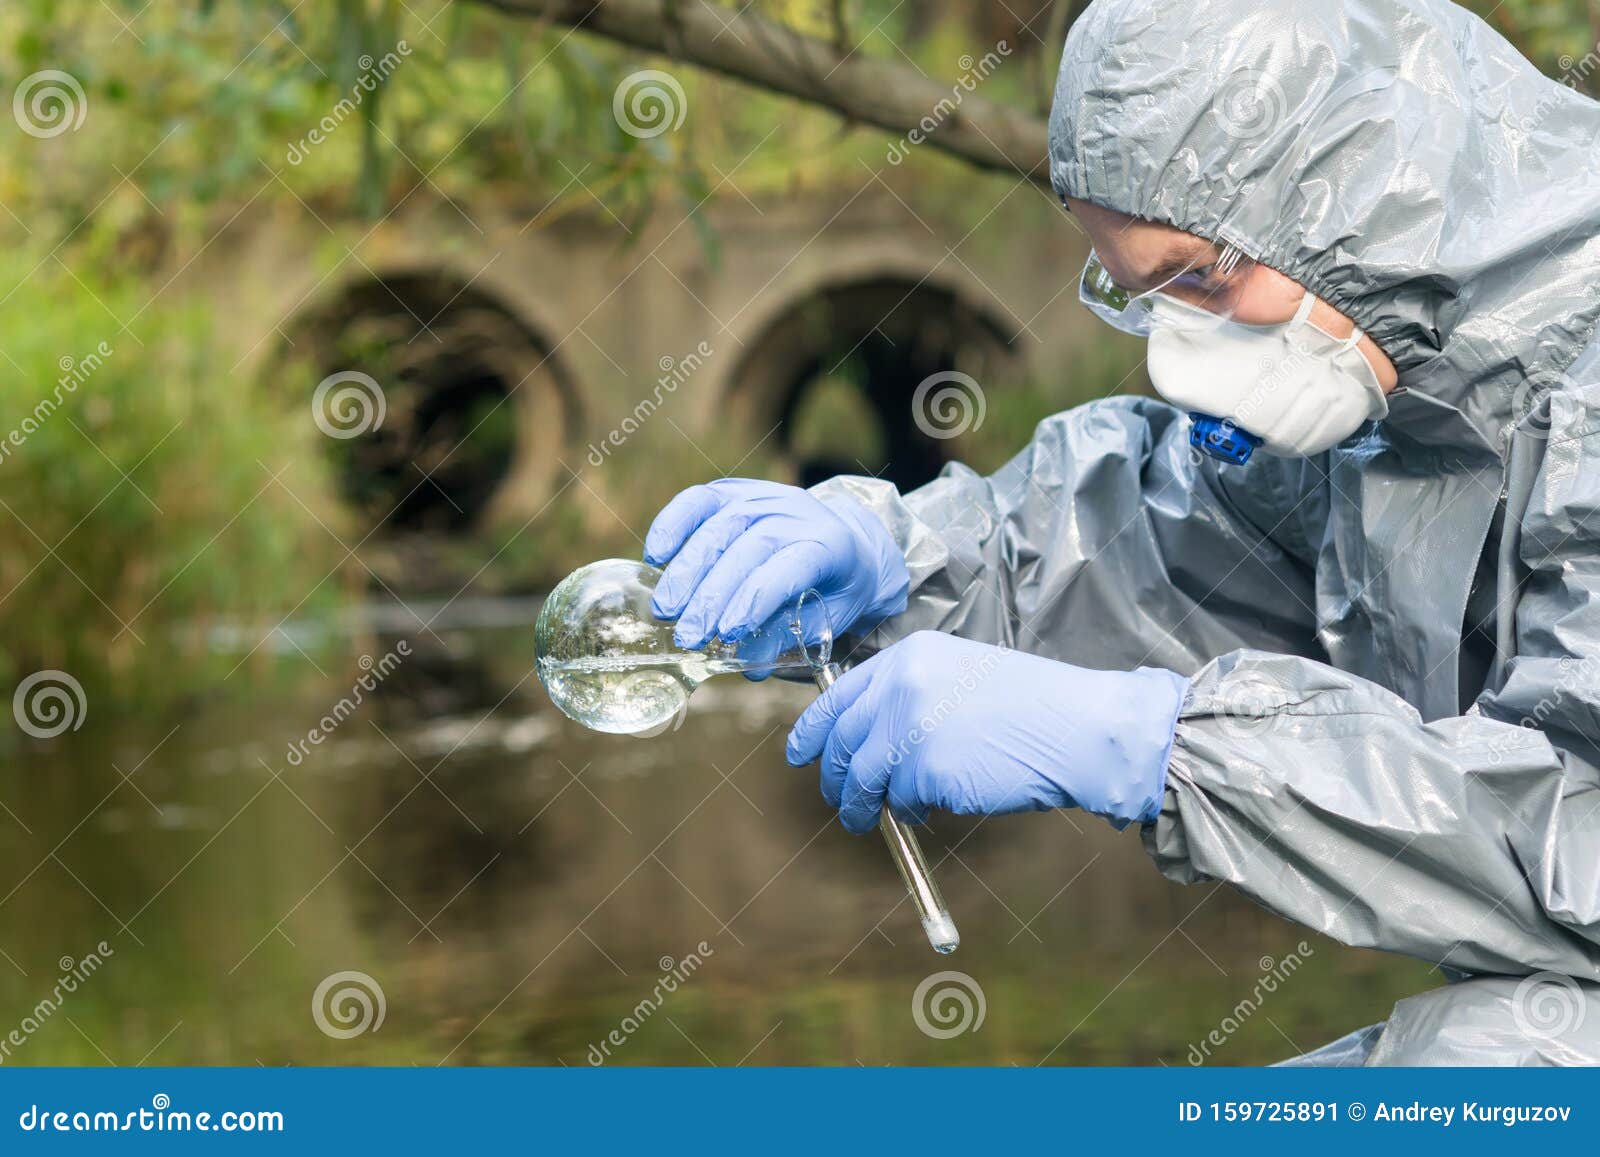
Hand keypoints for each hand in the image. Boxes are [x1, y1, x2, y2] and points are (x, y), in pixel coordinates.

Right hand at [644, 478, 909, 648]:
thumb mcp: (824, 618)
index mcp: (828, 545)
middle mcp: (796, 513)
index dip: (756, 600)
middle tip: (688, 635)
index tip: (728, 633)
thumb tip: (749, 665)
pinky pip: (699, 500)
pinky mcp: (734, 490)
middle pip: (749, 546)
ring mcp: (763, 496)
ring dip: (687, 571)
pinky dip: (672, 525)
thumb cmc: (832, 587)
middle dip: (713, 595)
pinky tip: (656, 557)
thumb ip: (787, 637)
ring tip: (666, 610)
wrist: (844, 539)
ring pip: (720, 525)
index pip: (789, 567)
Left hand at [785, 632, 1188, 832]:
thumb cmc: (1031, 707)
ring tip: (872, 818)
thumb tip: (869, 739)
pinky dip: (913, 810)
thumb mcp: (959, 676)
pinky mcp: (926, 770)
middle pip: (843, 742)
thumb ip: (910, 695)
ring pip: (865, 779)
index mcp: (909, 657)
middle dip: (836, 778)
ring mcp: (911, 728)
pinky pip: (903, 801)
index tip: (799, 754)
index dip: (813, 730)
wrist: (1077, 727)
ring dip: (864, 806)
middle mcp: (901, 686)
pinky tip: (934, 807)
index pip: (839, 695)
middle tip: (841, 801)